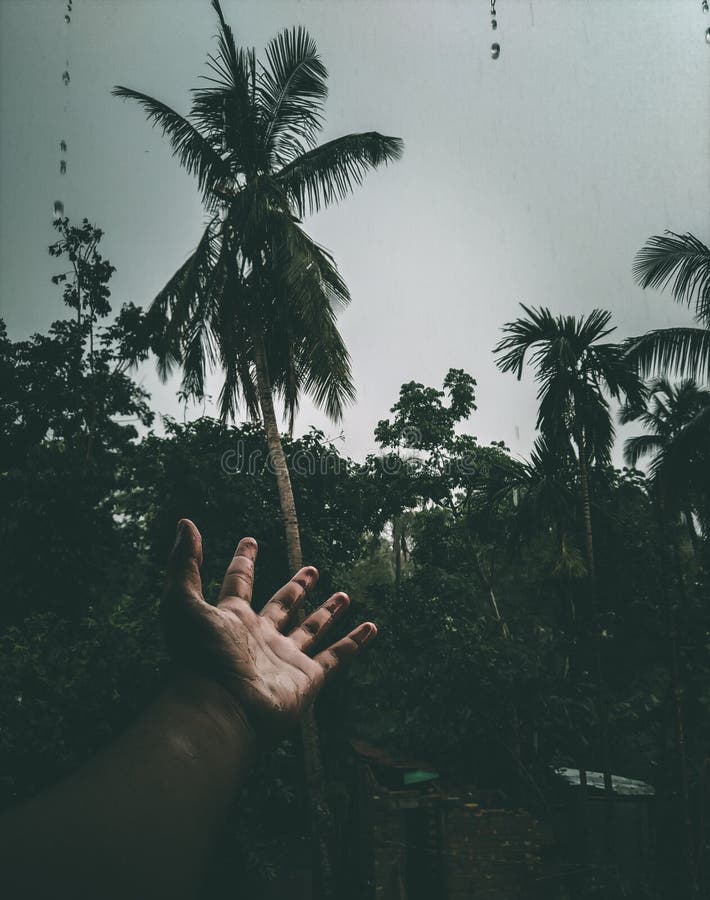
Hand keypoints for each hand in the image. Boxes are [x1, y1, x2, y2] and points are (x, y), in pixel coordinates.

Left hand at [162, 519, 376, 739]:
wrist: (219, 710)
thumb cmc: (198, 657)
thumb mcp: (182, 602)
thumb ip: (184, 563)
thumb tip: (185, 522)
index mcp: (231, 619)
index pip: (239, 582)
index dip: (243, 561)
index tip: (250, 541)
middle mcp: (259, 637)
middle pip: (282, 606)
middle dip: (297, 587)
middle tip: (311, 569)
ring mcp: (284, 659)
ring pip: (311, 629)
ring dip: (327, 612)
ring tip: (344, 594)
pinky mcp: (306, 679)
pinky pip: (336, 656)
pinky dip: (355, 643)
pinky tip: (371, 627)